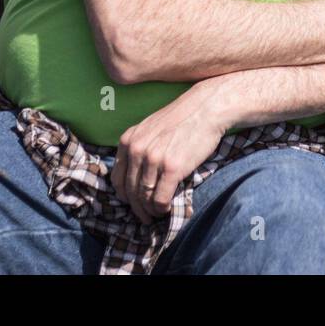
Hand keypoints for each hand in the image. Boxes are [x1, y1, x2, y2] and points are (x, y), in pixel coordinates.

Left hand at [113, 83, 229, 225]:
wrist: (206, 108)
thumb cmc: (182, 118)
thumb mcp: (150, 128)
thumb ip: (139, 147)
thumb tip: (135, 174)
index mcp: (128, 140)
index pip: (117, 179)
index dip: (125, 196)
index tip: (134, 203)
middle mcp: (137, 150)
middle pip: (130, 191)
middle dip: (137, 209)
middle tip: (145, 217)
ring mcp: (154, 159)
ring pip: (144, 197)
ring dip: (150, 211)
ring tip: (157, 214)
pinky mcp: (172, 168)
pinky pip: (160, 198)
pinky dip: (162, 208)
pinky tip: (167, 208)